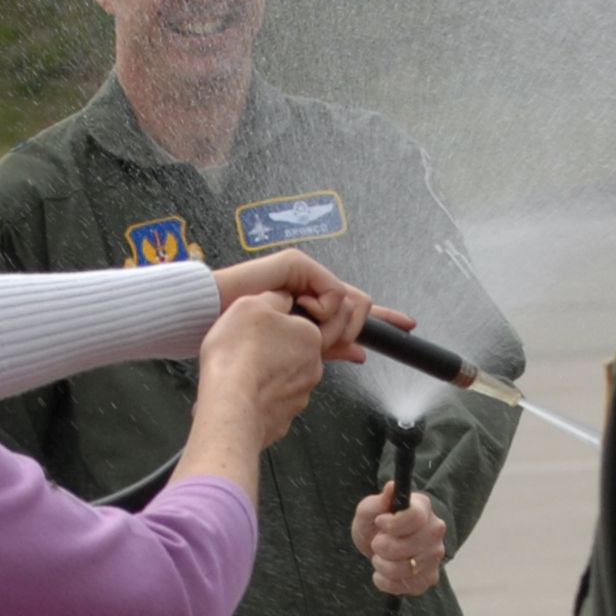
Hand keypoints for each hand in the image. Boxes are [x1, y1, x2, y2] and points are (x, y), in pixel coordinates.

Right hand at [193, 283, 330, 447]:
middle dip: (271, 351)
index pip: (297, 321)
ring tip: (239, 373)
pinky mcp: (284, 418)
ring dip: (264, 375)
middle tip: (245, 350)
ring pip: (282, 379)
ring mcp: (299, 396)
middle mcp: (312, 367)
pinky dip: (258, 398)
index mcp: (310, 336)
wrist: (231, 408)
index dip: (272, 324)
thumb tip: (282, 298)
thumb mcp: (251, 305)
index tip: (254, 328)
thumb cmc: (239, 356)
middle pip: (290, 351)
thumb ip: (273, 298)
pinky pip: (272, 403)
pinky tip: (240, 393)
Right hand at [212, 250, 372, 359]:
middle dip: (354, 327)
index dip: (383, 317)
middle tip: (332, 339)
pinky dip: (323, 306)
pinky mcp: (298, 263)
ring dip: (335, 321)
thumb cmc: (239, 341)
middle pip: (358, 304)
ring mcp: (307, 274)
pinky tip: (301, 308)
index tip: (407, 324)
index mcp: (313, 307)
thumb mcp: (292, 347)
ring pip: (349, 300)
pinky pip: (331, 290)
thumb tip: (359, 352)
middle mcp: (314, 287)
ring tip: (308, 326)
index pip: (353, 311)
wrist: (207, 323)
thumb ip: (328, 347)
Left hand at [351, 486, 448, 596]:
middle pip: (406, 547)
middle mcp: (435, 531)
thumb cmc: (377, 524)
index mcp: (423, 508)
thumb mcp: (370, 509)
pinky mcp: (430, 577)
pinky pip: (406, 586)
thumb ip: (378, 501)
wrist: (383, 545)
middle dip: (381, 547)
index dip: (393, 524)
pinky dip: (387, 582)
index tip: (380, 522)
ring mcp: (435, 556)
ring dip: (382, 565)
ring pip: (405, 569)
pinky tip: (383, 572)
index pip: (415, 518)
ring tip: (379, 557)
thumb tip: (391, 487)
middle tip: (377, 542)